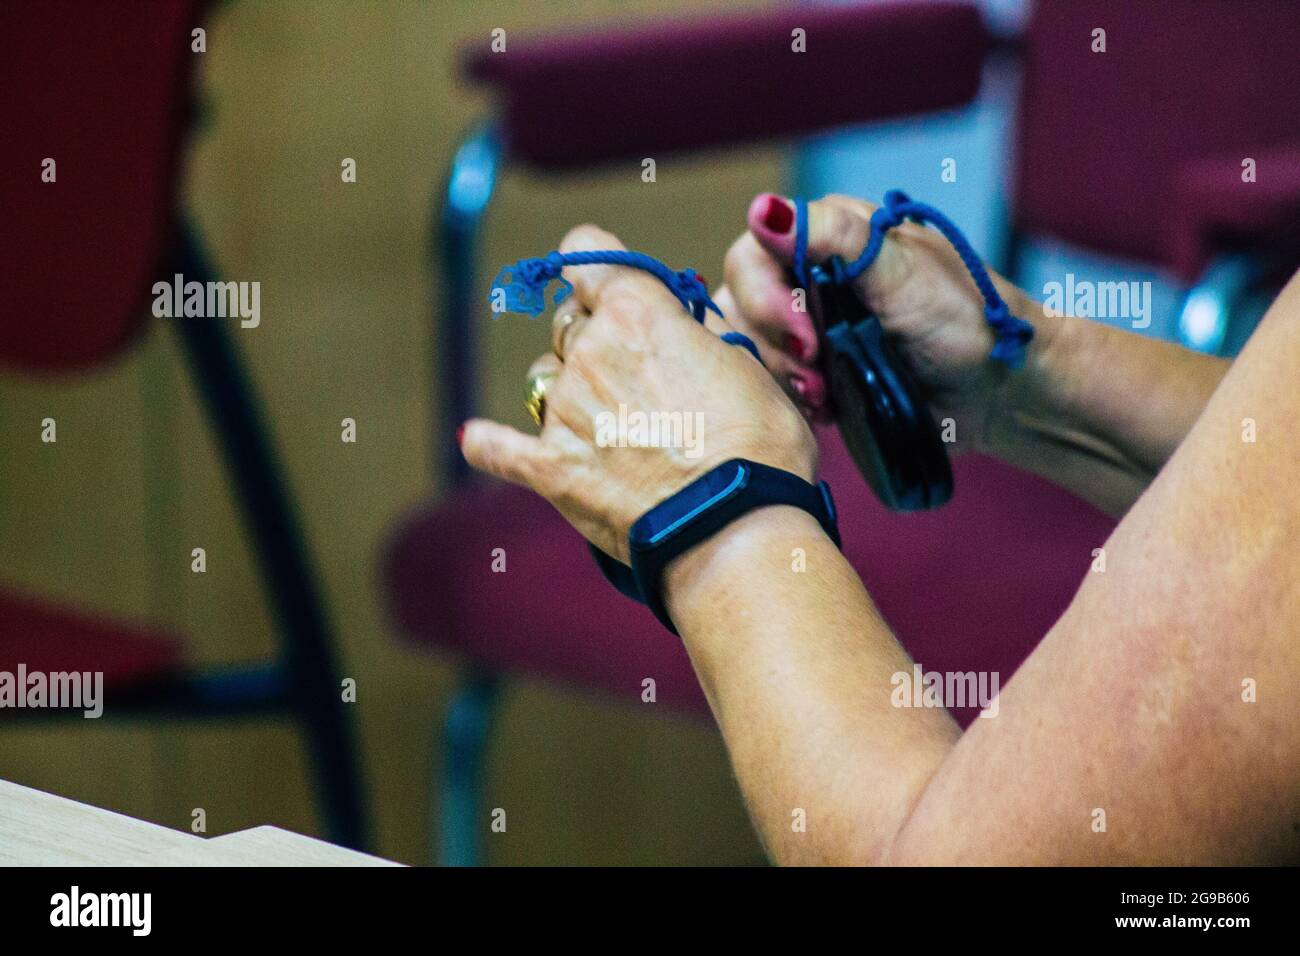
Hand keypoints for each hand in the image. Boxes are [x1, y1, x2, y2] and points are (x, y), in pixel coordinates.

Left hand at [460, 223, 815, 563]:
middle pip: (569, 322)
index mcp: (637, 313)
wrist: (735, 527)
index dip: (598, 266)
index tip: (609, 281)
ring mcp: (564, 410)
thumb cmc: (757, 447)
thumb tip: (682, 327)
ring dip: (568, 390)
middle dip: (595, 337)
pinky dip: (489, 444)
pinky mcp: (550, 467)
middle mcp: (590, 351)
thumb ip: (699, 336)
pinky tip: (475, 440)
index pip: (588, 254)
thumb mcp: (747, 367)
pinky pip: (499, 448)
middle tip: (635, 374)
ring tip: (608, 424)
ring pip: (544, 379)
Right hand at [715, 193, 1055, 452]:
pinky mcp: (817, 375)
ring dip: (782, 377)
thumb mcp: (902, 268)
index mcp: (828, 240)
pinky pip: (775, 386)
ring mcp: (810, 330)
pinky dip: (793, 400)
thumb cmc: (966, 318)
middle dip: (772, 346)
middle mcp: (809, 279)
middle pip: (740, 306)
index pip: (752, 257)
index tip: (805, 336)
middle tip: (816, 373)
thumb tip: (764, 210)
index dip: (764, 299)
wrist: (1001, 390)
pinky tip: (827, 407)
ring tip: (824, 395)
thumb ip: (834, 237)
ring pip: (751, 350)